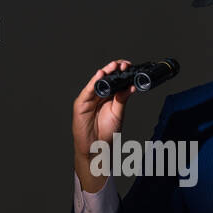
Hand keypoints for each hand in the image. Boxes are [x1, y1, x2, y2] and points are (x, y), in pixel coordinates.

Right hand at [73, 59, 134, 193]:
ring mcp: (89, 99)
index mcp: (108, 97)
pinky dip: (94, 82)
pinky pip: (88, 91)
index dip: (121, 72)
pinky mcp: (81, 104)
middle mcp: (98, 95)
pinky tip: (100, 75)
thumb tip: (131, 86)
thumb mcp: (118, 113)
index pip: (114, 80)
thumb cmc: (106, 133)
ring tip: (114, 66)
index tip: (130, 66)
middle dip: (114, 69)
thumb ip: (122, 99)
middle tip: (124, 64)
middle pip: (106, 78)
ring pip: (97, 82)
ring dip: (105, 73)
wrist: (97, 148)